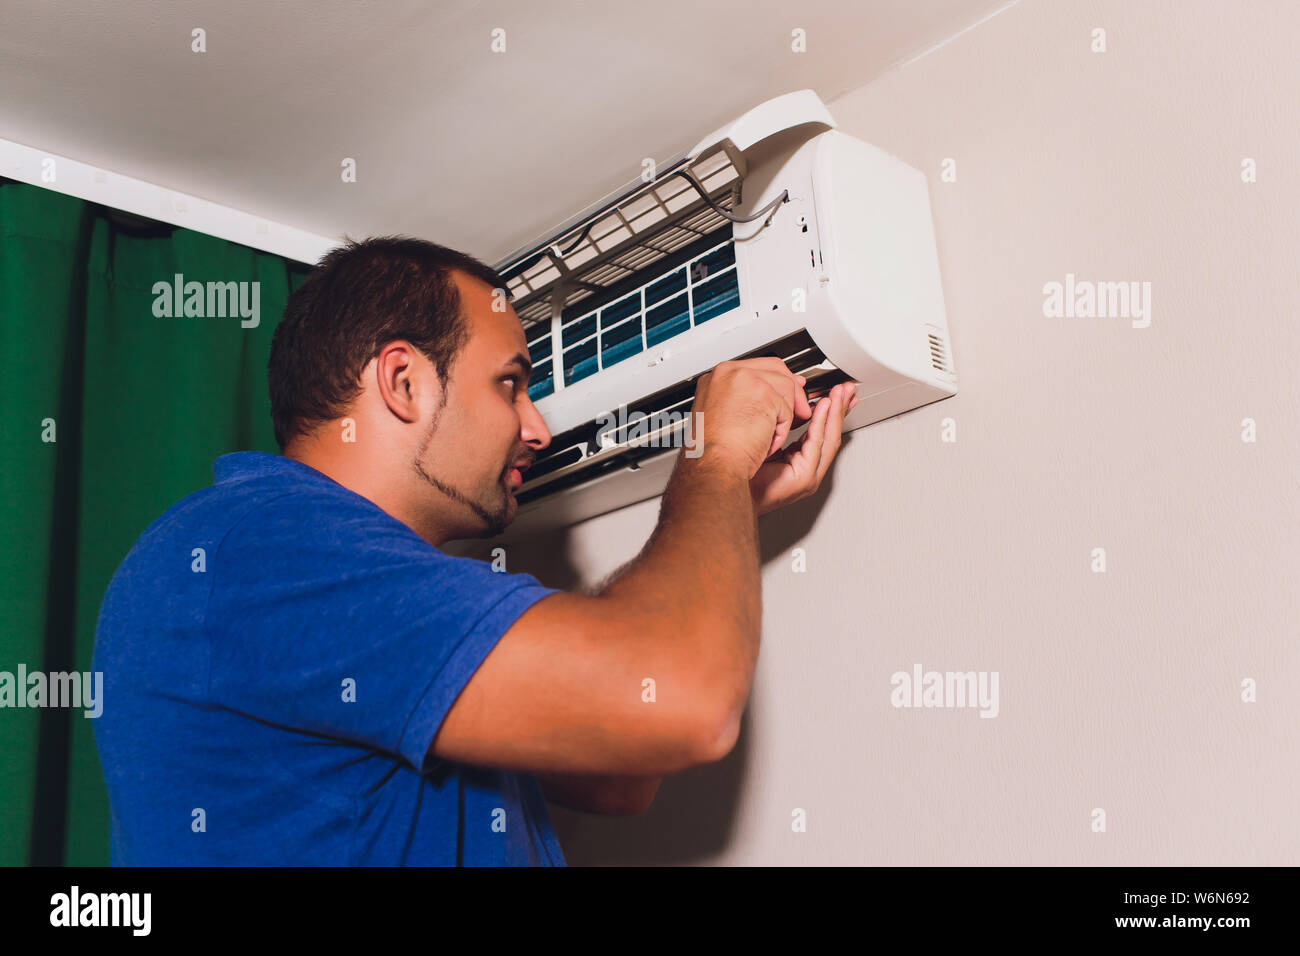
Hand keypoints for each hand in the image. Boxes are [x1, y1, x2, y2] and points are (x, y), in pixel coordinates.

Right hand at [689, 357, 812, 480]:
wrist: (713, 465)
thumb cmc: (713, 452)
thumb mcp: (720, 417)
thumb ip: (742, 400)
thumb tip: (768, 394)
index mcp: (717, 377)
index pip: (755, 368)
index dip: (775, 381)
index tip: (785, 392)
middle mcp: (729, 373)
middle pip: (775, 369)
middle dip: (792, 391)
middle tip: (799, 409)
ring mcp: (746, 380)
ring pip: (786, 387)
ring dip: (785, 414)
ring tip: (771, 435)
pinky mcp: (764, 394)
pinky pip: (787, 407)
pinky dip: (782, 429)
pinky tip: (768, 441)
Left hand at [748, 382, 857, 516]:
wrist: (728, 486)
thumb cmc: (739, 469)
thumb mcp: (765, 438)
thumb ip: (778, 424)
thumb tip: (785, 400)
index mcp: (797, 460)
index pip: (820, 431)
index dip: (831, 410)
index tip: (836, 392)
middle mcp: (806, 468)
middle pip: (830, 434)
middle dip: (840, 408)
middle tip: (847, 389)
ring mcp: (807, 474)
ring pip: (828, 438)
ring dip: (835, 412)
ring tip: (839, 394)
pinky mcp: (804, 477)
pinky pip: (816, 444)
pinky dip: (820, 423)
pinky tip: (822, 408)